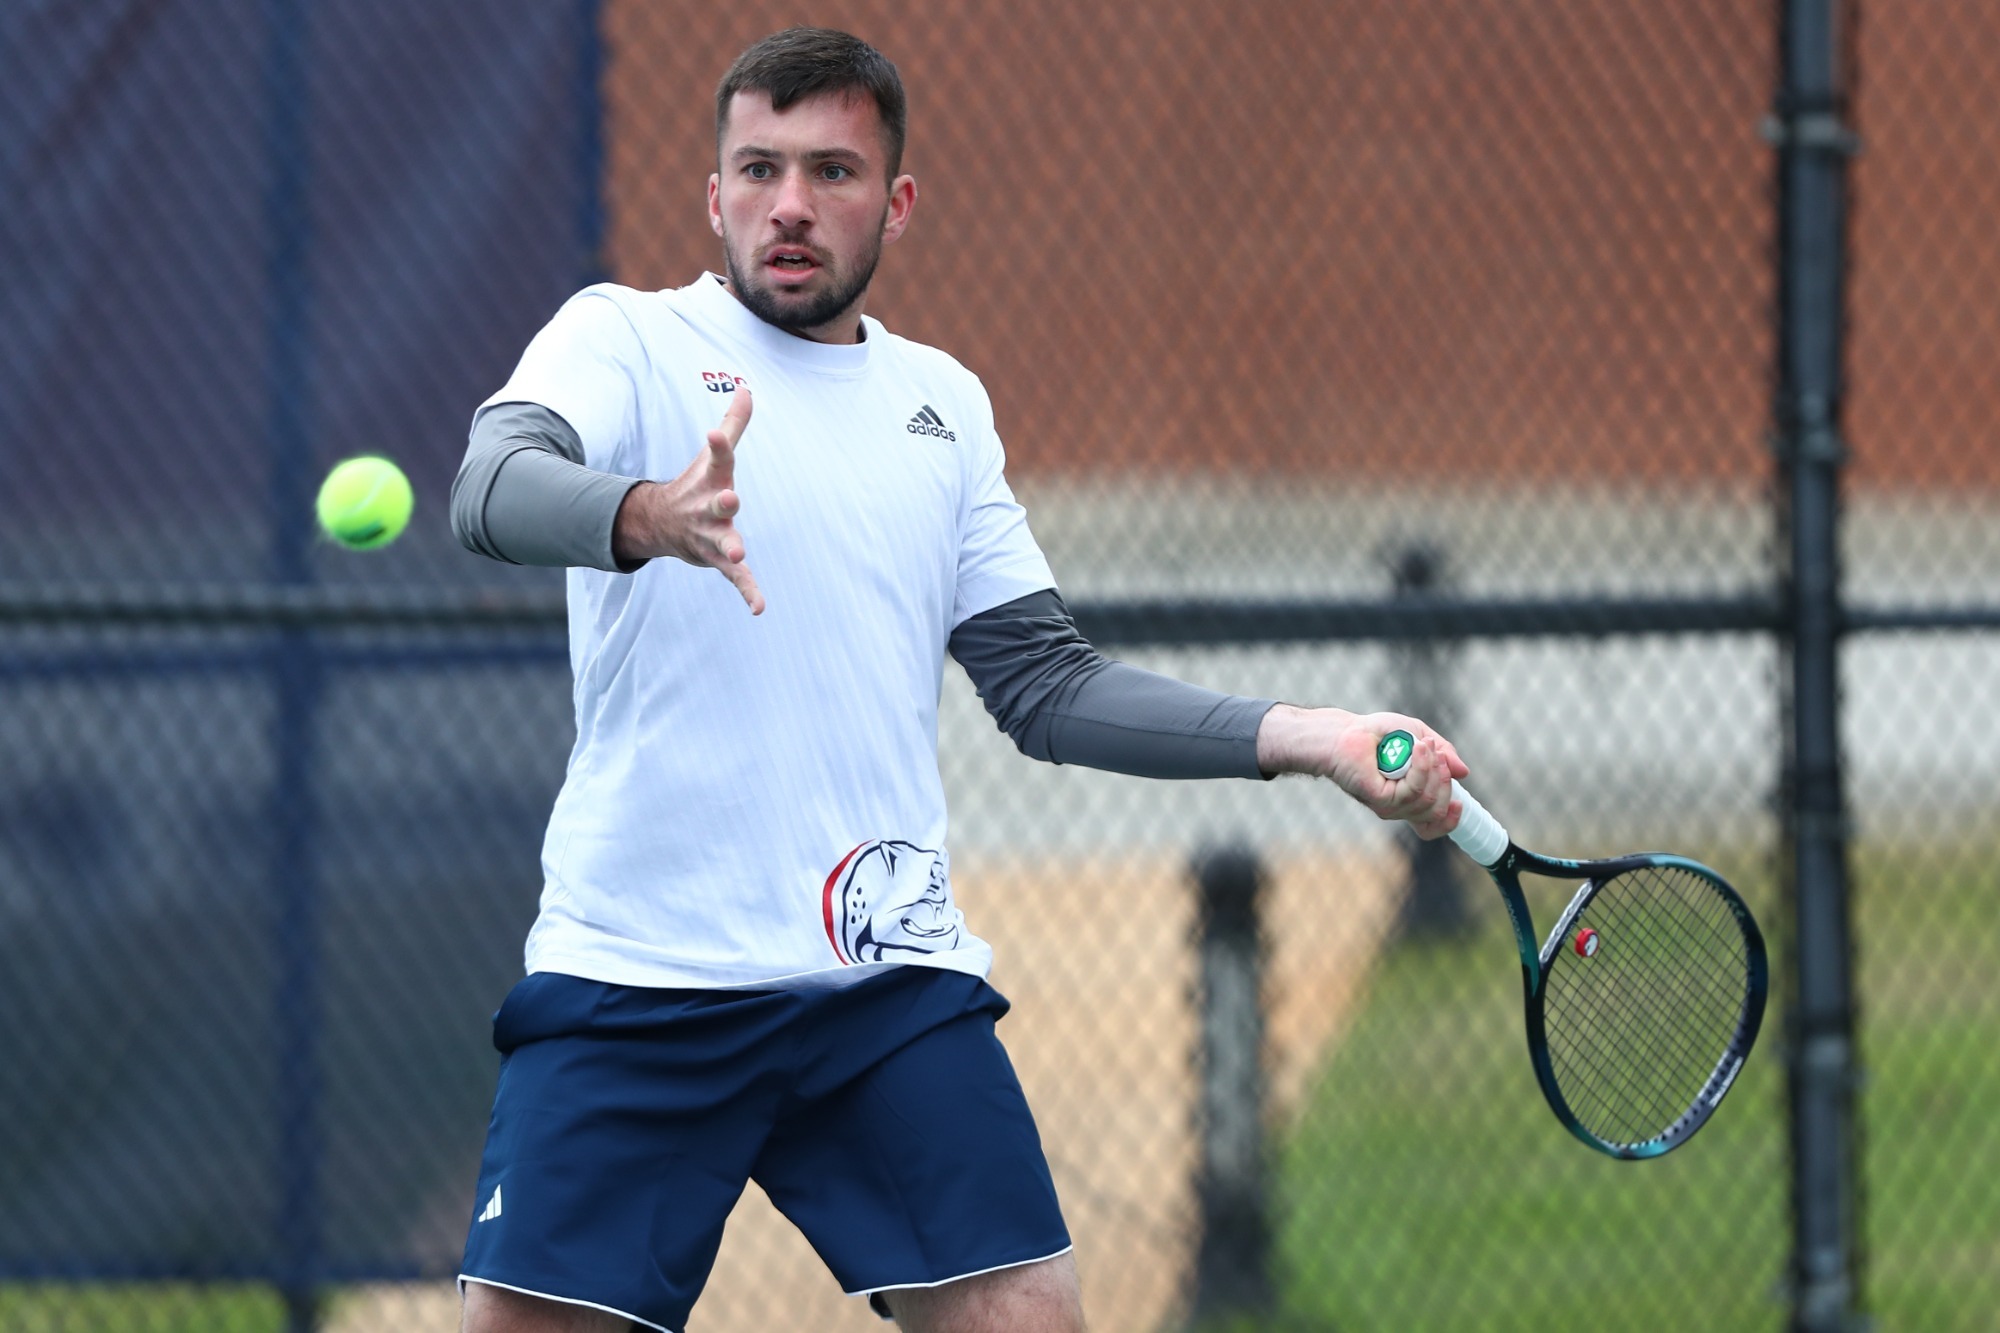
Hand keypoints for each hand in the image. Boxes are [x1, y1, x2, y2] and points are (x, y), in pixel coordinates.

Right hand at [612, 387, 764, 613]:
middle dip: (724, 501)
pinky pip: (734, 577)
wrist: (661, 524)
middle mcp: (708, 506)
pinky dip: (747, 591)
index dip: (719, 443)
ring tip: (737, 554)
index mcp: (711, 478)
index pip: (717, 456)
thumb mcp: (715, 456)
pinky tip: (759, 608)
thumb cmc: (698, 485)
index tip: (715, 432)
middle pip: (718, 503)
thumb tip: (747, 387)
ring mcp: (711, 534)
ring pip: (721, 542)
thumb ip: (734, 424)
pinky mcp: (718, 559)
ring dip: (729, 548)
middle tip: (730, 498)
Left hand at [1256, 705, 1468, 838]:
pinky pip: (1412, 791)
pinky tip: (1417, 748)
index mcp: (1410, 799)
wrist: (1346, 731)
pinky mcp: (1379, 799)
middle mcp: (1400, 807)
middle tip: (1437, 752)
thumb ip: (1443, 755)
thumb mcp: (1421, 737)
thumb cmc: (1378, 734)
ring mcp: (1390, 806)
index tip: (1459, 801)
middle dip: (1444, 780)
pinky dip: (1421, 768)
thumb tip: (1463, 773)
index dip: (1451, 819)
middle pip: (1437, 812)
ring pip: (1427, 801)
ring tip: (1422, 745)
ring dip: (1433, 769)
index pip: (1434, 825)